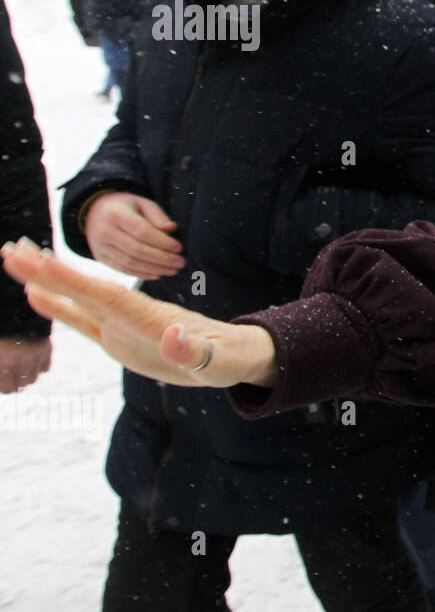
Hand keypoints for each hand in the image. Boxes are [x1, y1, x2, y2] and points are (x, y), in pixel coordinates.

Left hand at [0, 336, 50, 392]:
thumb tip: (2, 377)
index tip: (4, 380)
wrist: (16, 308)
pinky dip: (39, 366)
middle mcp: (20, 364)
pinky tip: (32, 359)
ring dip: (27, 375)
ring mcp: (35, 357)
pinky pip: (45, 368)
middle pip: (21, 386)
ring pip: (33, 379)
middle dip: (15, 382)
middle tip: (11, 375)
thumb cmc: (1, 331)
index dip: (4, 385)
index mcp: (2, 365)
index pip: (6, 389)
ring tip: (21, 367)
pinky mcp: (47, 350)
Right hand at [1, 238, 274, 389]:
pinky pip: (83, 321)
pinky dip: (59, 307)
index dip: (72, 281)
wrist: (235, 356)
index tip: (40, 263)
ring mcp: (122, 325)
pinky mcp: (119, 339)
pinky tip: (34, 294)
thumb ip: (195, 353)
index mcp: (150, 317)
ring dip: (46, 280)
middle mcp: (131, 315)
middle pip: (85, 289)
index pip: (105, 295)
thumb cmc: (230, 359)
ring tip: (12, 257)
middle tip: (9, 249)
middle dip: (48, 272)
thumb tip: (173, 338)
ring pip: (78, 299)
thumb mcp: (218, 362)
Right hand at [84, 192, 185, 278]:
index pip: (142, 231)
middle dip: (162, 259)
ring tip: (173, 270)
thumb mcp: (142, 203)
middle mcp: (105, 232)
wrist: (94, 212)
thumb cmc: (126, 207)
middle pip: (137, 250)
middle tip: (181, 262)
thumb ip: (157, 215)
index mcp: (115, 214)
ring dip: (154, 269)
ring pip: (130, 263)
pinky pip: (122, 269)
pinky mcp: (100, 258)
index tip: (179, 247)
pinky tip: (157, 274)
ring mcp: (100, 247)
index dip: (162, 242)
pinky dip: (142, 274)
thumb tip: (172, 229)